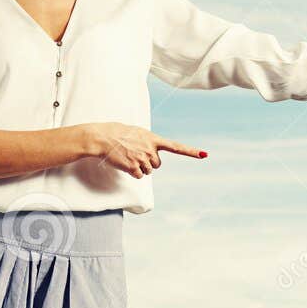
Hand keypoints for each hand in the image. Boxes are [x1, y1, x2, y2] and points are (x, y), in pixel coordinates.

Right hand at [78, 122, 207, 177]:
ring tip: (128, 156)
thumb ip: (148, 140)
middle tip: (135, 154)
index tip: (204, 155)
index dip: (191, 152)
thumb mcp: (137, 132)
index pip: (176, 146)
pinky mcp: (134, 167)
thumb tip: (151, 149)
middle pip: (158, 164)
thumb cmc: (117, 133)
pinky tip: (125, 163)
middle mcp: (150, 149)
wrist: (102, 137)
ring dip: (140, 167)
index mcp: (153, 139)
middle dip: (149, 162)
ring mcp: (142, 158)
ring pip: (149, 171)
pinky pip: (140, 176)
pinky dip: (133, 173)